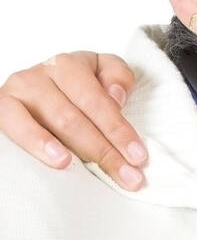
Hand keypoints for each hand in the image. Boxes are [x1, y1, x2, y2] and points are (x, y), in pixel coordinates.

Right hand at [0, 51, 146, 189]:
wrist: (28, 94)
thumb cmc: (73, 91)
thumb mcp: (101, 76)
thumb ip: (117, 77)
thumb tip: (117, 96)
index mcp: (75, 64)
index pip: (101, 99)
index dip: (121, 129)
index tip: (139, 157)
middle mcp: (47, 70)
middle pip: (82, 113)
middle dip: (108, 148)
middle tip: (128, 176)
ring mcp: (22, 86)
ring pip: (58, 118)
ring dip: (82, 148)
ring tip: (97, 168)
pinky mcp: (2, 104)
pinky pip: (16, 123)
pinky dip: (39, 142)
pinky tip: (60, 160)